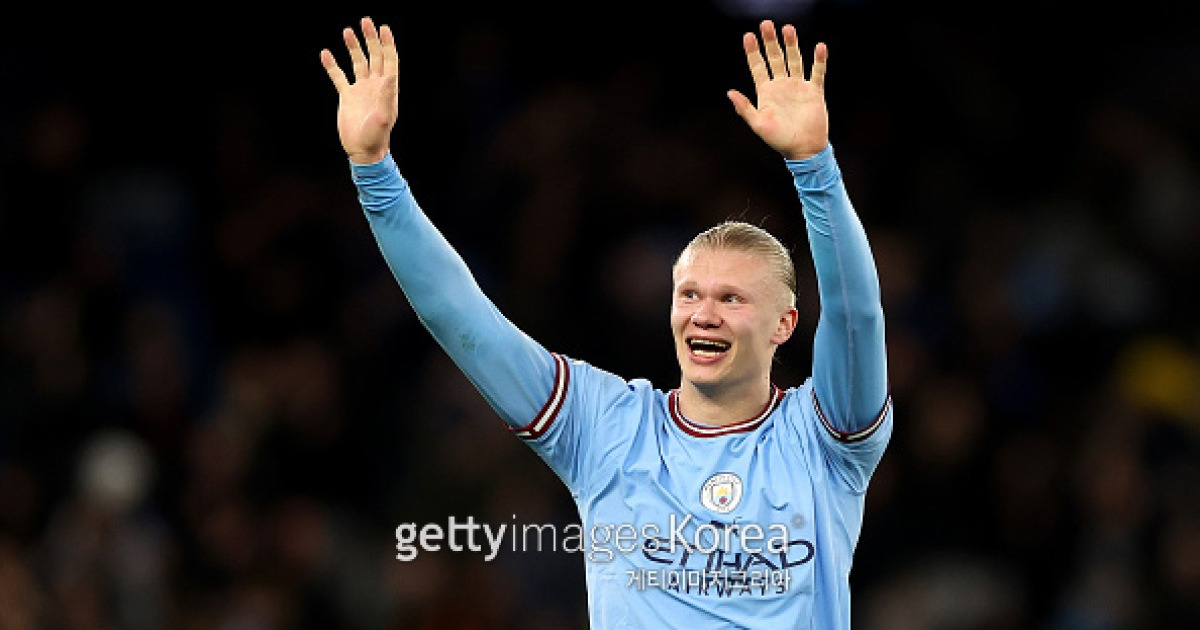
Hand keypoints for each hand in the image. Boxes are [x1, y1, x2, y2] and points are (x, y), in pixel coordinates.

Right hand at [320, 17, 397, 164]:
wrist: (362, 151)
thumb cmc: (376, 137)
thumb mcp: (384, 117)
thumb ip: (388, 96)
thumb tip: (391, 76)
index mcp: (387, 89)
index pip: (389, 61)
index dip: (387, 44)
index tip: (383, 28)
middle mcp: (375, 86)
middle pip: (374, 57)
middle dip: (371, 39)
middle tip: (366, 21)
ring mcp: (361, 90)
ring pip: (358, 63)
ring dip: (354, 47)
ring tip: (348, 31)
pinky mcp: (347, 96)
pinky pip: (339, 77)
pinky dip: (332, 65)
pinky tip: (325, 53)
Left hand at [728, 20, 828, 160]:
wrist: (803, 150)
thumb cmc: (779, 140)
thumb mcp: (758, 125)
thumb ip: (745, 108)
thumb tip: (729, 92)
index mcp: (766, 92)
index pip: (758, 66)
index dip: (753, 52)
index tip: (748, 36)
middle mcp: (781, 85)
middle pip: (775, 58)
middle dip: (770, 42)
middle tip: (765, 24)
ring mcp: (798, 86)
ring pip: (794, 60)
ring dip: (791, 45)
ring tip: (787, 29)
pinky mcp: (814, 91)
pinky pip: (817, 72)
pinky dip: (819, 60)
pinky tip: (819, 47)